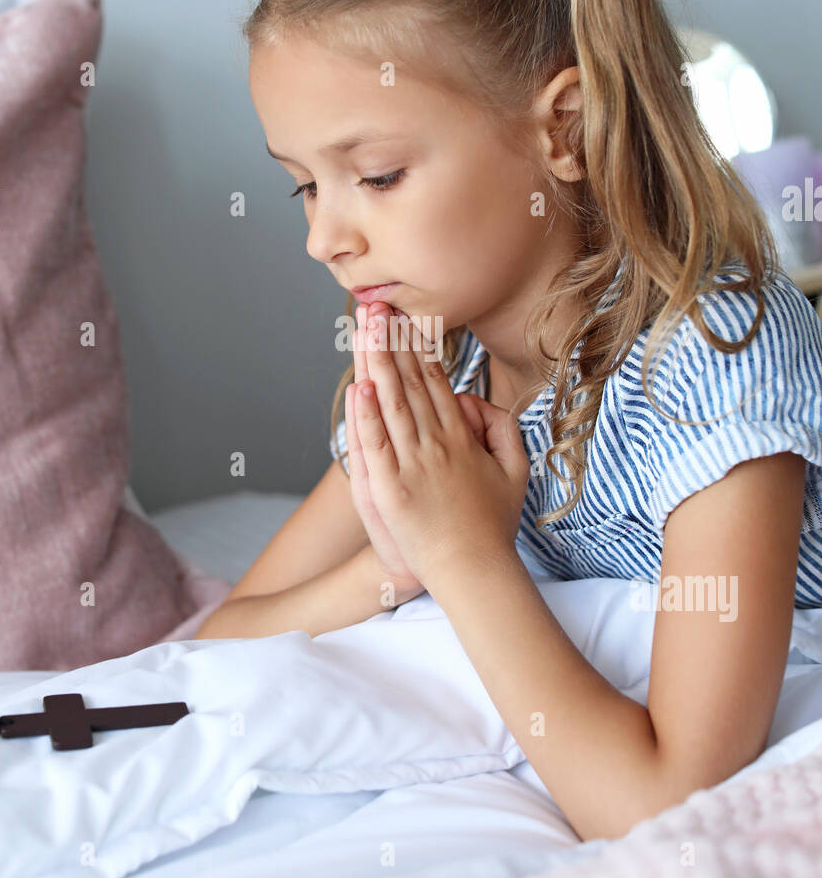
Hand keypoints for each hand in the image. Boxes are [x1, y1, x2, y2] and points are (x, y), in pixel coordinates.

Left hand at [351, 304, 529, 585]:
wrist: (474, 571)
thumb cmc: (492, 524)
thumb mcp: (515, 469)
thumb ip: (502, 428)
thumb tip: (474, 399)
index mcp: (462, 437)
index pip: (435, 382)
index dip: (416, 347)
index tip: (404, 318)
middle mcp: (436, 444)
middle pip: (409, 382)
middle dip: (391, 341)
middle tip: (378, 306)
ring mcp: (411, 465)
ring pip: (390, 404)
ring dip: (376, 362)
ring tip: (365, 329)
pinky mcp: (389, 489)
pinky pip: (375, 443)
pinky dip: (366, 414)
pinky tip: (361, 384)